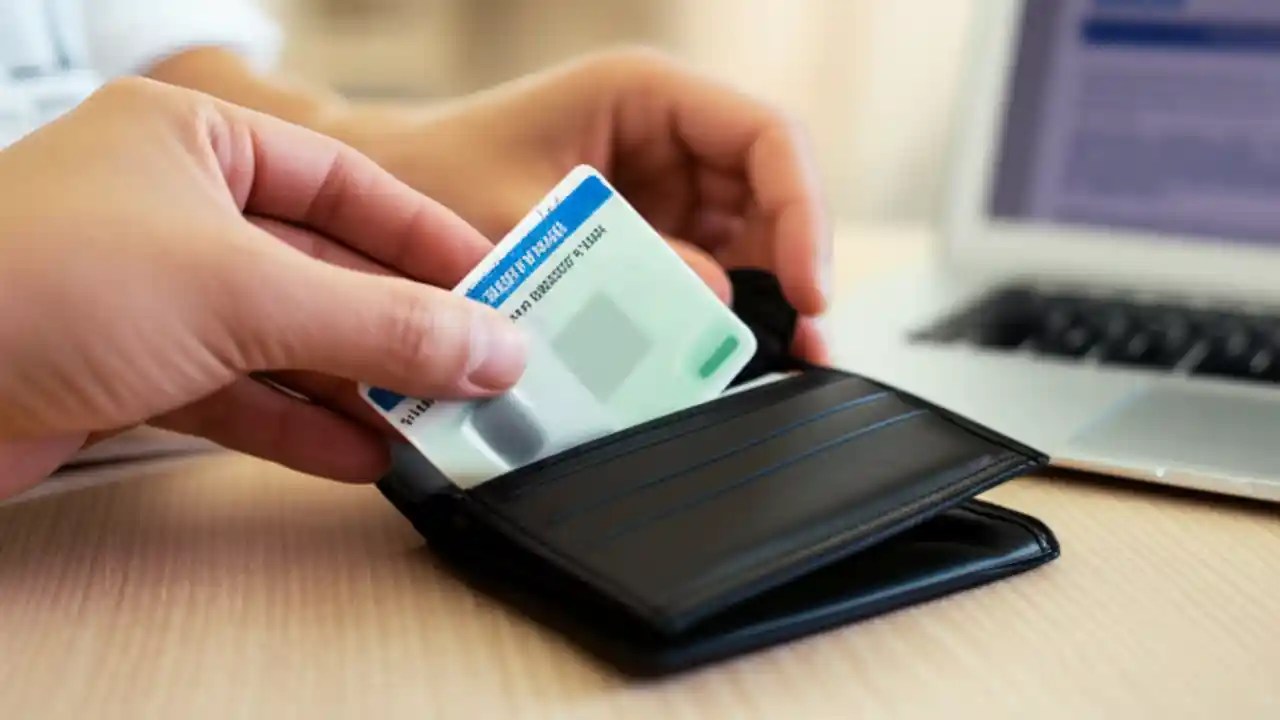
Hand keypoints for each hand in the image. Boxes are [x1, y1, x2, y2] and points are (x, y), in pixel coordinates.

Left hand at [0, 79, 526, 499]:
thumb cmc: (28, 285)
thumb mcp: (241, 292)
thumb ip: (378, 324)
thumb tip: (488, 347)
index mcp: (192, 141)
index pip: (344, 181)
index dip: (426, 237)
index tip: (496, 285)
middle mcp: (170, 209)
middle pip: (321, 267)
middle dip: (399, 327)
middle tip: (478, 368)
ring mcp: (147, 292)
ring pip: (285, 338)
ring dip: (360, 387)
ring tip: (437, 421)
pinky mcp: (126, 368)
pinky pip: (241, 392)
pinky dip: (301, 427)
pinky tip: (362, 456)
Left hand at [332, 48, 831, 362]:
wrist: (368, 209)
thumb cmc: (428, 176)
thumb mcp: (516, 217)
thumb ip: (617, 258)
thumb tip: (716, 300)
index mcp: (645, 96)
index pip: (767, 137)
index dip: (804, 210)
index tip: (807, 287)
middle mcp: (666, 136)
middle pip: (771, 193)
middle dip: (794, 268)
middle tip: (802, 345)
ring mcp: (659, 187)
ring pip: (748, 239)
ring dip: (765, 299)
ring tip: (774, 363)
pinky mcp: (644, 235)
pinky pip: (705, 272)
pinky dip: (718, 316)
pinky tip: (719, 357)